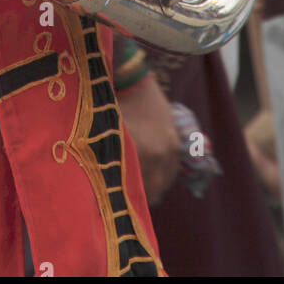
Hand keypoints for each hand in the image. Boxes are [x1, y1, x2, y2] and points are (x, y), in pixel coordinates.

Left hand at [118, 74, 181, 205]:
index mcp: (141, 153)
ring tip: (145, 192)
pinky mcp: (175, 140)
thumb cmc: (113, 104)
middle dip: (144, 195)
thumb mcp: (110, 133)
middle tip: (133, 201)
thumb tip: (108, 181)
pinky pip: (173, 167)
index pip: (137, 187)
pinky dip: (165, 175)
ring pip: (166, 179)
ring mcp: (170, 147)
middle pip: (154, 187)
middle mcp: (159, 153)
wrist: (132, 79)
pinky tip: (156, 178)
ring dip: (157, 186)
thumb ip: (113, 157)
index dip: (130, 198)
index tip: (123, 204)